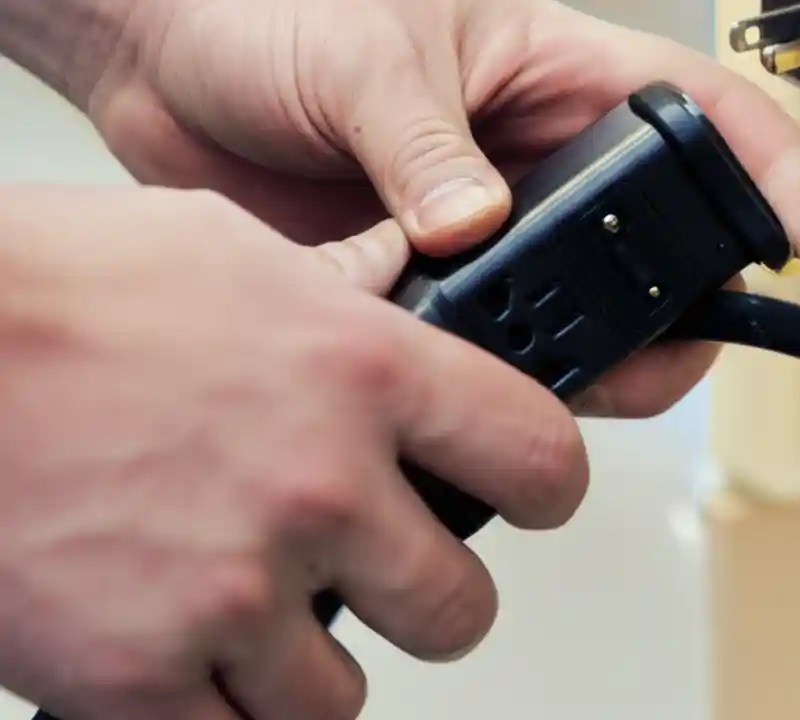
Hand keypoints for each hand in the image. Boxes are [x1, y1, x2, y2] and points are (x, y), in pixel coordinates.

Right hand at [0, 186, 587, 718]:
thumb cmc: (52, 293)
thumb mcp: (228, 255)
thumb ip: (339, 302)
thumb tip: (396, 309)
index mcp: (361, 371)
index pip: (538, 457)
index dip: (545, 485)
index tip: (528, 493)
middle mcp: (317, 487)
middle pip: (459, 608)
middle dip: (421, 595)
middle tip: (375, 567)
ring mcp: (234, 591)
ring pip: (343, 695)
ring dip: (309, 662)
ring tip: (250, 601)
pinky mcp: (141, 676)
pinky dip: (218, 707)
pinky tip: (185, 645)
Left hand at [51, 0, 799, 416]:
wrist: (158, 53)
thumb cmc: (265, 3)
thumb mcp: (365, 57)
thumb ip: (427, 151)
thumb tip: (473, 228)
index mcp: (556, 74)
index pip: (707, 115)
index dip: (773, 174)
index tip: (795, 241)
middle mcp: (538, 159)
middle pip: (665, 245)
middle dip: (683, 309)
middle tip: (664, 350)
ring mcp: (492, 228)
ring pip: (591, 313)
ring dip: (594, 358)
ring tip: (560, 378)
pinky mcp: (435, 278)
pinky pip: (500, 344)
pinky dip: (503, 375)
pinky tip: (476, 376)